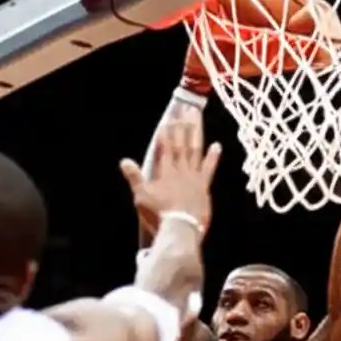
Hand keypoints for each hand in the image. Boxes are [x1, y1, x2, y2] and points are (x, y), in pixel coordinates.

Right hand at [120, 118, 219, 236]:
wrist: (181, 229)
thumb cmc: (159, 215)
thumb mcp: (141, 197)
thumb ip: (134, 177)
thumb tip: (124, 161)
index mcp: (165, 172)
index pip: (165, 147)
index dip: (166, 132)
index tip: (168, 119)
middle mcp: (180, 171)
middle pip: (181, 144)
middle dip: (182, 127)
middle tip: (185, 111)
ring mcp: (194, 177)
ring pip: (195, 151)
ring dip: (196, 134)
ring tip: (197, 119)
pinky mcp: (204, 187)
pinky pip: (209, 168)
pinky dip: (213, 157)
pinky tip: (217, 145)